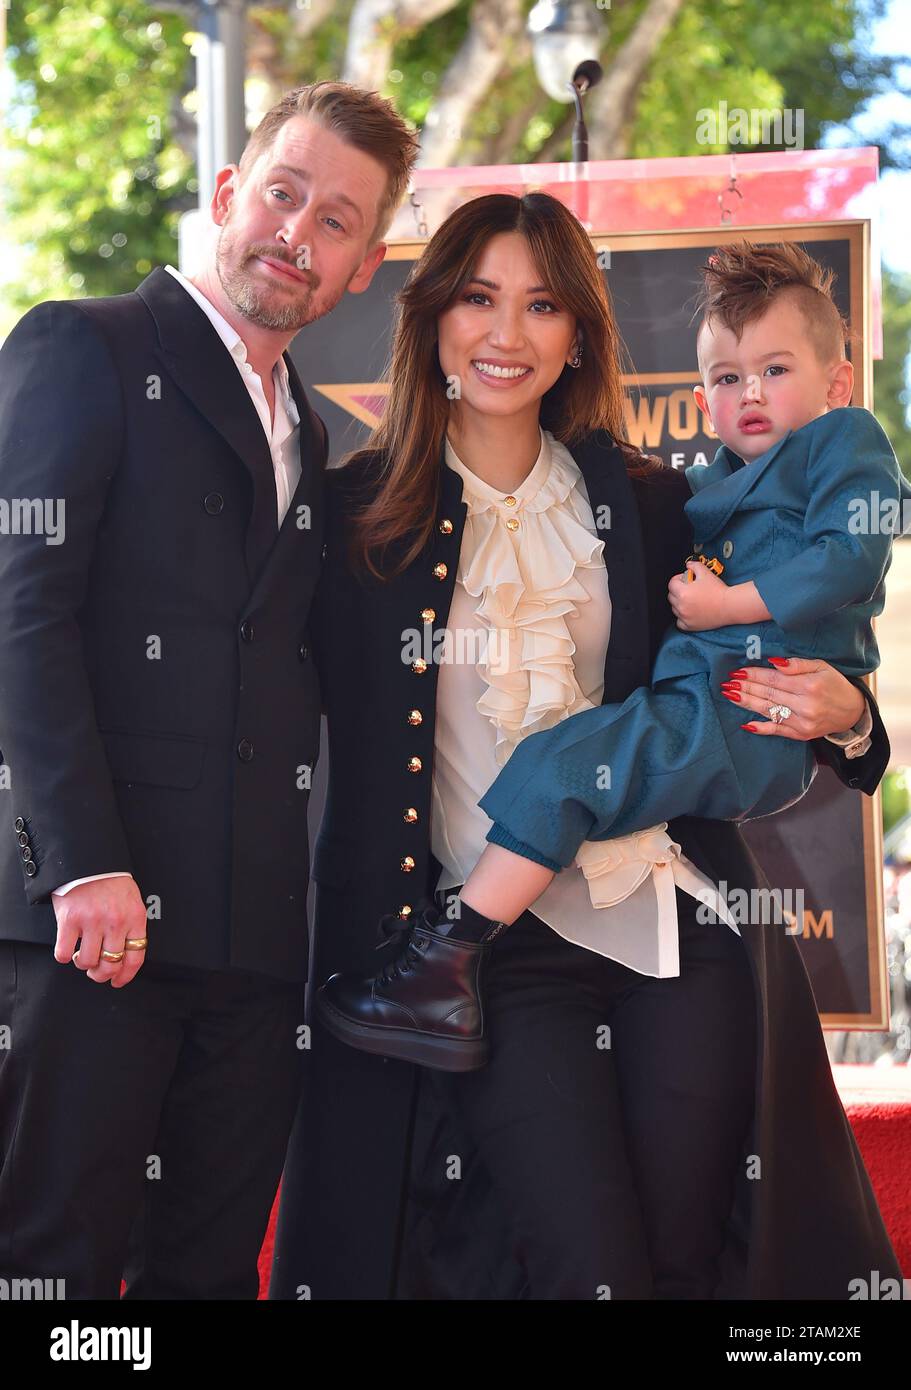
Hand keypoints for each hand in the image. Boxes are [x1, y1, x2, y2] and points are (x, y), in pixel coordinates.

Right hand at [51, 877, 149, 986]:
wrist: (88, 859)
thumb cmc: (110, 880)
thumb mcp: (131, 901)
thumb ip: (131, 925)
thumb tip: (125, 955)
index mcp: (134, 918)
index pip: (135, 957)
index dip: (125, 976)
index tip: (117, 981)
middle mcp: (115, 922)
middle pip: (111, 964)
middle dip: (101, 974)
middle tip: (96, 972)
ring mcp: (92, 921)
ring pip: (88, 962)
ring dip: (83, 963)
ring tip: (81, 954)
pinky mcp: (70, 920)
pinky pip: (64, 953)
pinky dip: (64, 956)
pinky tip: (67, 949)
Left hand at [668, 560, 729, 630]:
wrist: (730, 606)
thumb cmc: (718, 590)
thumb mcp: (706, 573)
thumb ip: (694, 566)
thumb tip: (688, 565)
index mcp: (683, 592)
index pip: (672, 583)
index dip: (678, 579)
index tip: (685, 579)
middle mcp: (681, 606)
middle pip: (671, 596)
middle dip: (678, 590)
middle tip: (689, 588)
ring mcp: (685, 617)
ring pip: (674, 608)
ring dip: (679, 603)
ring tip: (692, 600)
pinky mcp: (690, 626)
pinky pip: (679, 622)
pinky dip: (682, 617)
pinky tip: (691, 612)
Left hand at [720, 657, 866, 740]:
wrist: (853, 712)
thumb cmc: (835, 685)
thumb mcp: (822, 667)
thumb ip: (798, 664)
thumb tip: (774, 662)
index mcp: (809, 685)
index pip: (774, 679)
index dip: (754, 675)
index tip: (738, 671)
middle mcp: (804, 705)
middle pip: (768, 694)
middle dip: (745, 688)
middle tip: (727, 683)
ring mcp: (801, 722)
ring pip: (768, 710)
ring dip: (746, 703)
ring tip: (730, 695)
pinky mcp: (800, 734)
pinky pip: (777, 730)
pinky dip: (760, 728)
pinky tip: (745, 723)